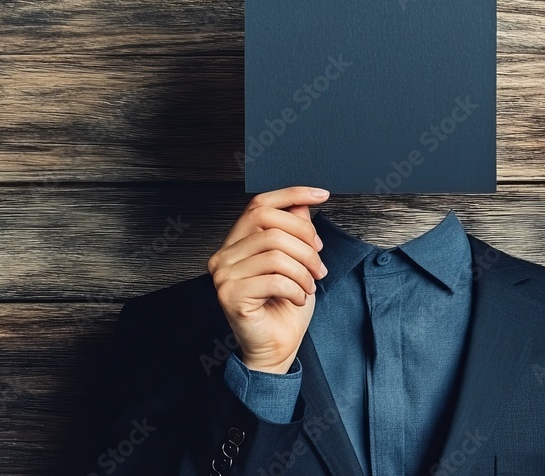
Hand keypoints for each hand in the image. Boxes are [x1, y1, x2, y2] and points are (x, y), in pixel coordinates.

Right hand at [207, 186, 328, 373]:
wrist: (276, 349)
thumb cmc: (283, 309)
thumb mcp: (297, 263)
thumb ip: (294, 232)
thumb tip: (302, 204)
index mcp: (236, 243)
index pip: (260, 205)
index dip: (292, 195)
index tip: (321, 194)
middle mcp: (224, 255)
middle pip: (269, 224)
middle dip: (304, 241)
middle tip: (319, 263)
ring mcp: (224, 275)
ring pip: (276, 253)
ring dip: (304, 270)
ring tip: (309, 285)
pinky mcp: (230, 295)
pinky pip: (274, 279)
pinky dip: (296, 288)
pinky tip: (298, 298)